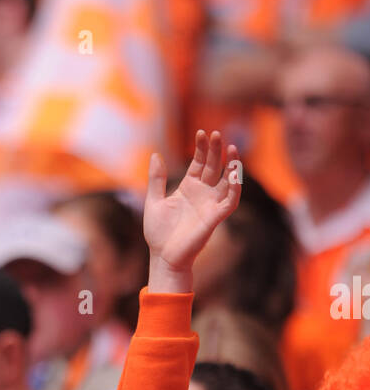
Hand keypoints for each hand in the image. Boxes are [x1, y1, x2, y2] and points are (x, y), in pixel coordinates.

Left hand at [144, 130, 241, 293]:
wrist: (163, 257)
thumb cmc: (158, 233)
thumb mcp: (154, 201)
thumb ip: (156, 179)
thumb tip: (155, 154)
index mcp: (188, 187)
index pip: (199, 162)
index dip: (202, 148)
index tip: (201, 132)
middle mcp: (202, 193)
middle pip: (214, 166)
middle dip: (216, 150)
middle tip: (216, 134)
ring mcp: (210, 204)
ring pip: (227, 180)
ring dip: (232, 165)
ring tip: (232, 148)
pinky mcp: (215, 217)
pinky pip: (230, 201)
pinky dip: (235, 189)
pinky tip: (235, 175)